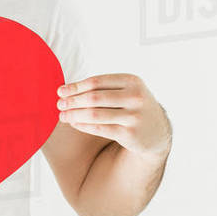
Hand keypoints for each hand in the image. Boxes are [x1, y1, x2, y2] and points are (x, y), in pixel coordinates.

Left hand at [56, 73, 171, 159]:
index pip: (97, 81)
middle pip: (94, 97)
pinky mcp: (130, 134)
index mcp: (132, 81)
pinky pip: (99, 129)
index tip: (61, 91)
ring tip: (62, 115)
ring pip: (95, 114)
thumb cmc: (133, 106)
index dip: (76, 86)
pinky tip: (74, 123)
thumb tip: (67, 90)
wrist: (157, 131)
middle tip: (59, 104)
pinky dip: (83, 126)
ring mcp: (134, 116)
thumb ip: (101, 88)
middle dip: (73, 101)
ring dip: (74, 114)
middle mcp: (135, 97)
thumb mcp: (125, 91)